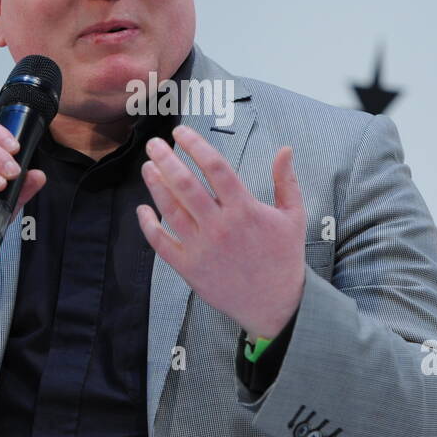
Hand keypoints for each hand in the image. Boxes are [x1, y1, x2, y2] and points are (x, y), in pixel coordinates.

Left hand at [136, 124, 306, 340]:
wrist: (276, 304)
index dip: (195, 145)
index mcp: (244, 209)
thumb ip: (286, 181)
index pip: (214, 166)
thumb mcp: (293, 217)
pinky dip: (148, 225)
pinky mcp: (189, 268)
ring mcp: (202, 248)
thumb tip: (285, 149)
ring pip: (170, 210)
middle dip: (166, 159)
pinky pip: (161, 243)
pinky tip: (143, 209)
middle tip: (154, 144)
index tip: (181, 133)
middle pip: (185, 184)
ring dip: (155, 185)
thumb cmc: (284, 258)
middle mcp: (220, 226)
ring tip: (148, 167)